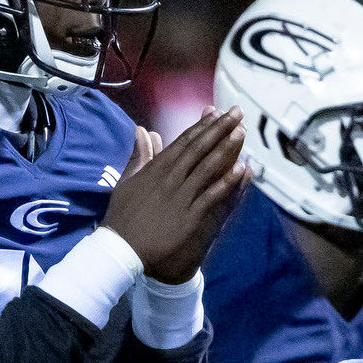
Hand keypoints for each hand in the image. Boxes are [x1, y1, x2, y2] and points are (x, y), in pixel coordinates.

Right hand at [101, 107, 248, 283]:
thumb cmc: (122, 218)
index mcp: (155, 168)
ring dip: (226, 148)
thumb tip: (142, 131)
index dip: (202, 126)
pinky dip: (226, 182)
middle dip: (219, 129)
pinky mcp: (189, 216)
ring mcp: (180, 197)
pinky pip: (211, 195)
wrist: (121, 249)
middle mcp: (170, 178)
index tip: (217, 112)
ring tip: (241, 131)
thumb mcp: (126, 181)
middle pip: (199, 148)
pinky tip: (240, 169)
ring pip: (207, 167)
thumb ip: (138, 156)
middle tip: (237, 113)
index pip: (183, 141)